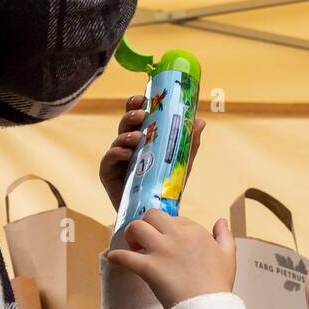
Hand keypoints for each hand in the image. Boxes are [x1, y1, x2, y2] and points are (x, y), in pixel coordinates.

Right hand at [99, 94, 207, 210]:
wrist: (153, 211)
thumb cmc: (164, 184)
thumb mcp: (180, 163)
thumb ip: (190, 144)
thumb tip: (200, 121)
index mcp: (142, 137)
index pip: (137, 115)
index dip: (137, 104)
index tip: (144, 98)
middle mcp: (127, 144)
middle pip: (125, 124)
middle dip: (131, 115)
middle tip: (141, 114)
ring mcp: (116, 158)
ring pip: (117, 140)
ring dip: (126, 135)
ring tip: (137, 137)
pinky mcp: (108, 173)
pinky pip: (109, 159)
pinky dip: (116, 154)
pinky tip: (126, 154)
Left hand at [105, 210, 236, 308]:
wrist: (208, 307)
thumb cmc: (218, 284)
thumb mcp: (228, 255)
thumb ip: (224, 235)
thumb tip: (221, 221)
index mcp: (194, 231)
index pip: (175, 218)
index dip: (168, 228)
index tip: (167, 239)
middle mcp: (176, 236)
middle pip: (152, 215)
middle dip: (146, 222)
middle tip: (145, 238)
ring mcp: (161, 251)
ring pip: (136, 228)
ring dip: (130, 234)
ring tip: (132, 246)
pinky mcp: (148, 268)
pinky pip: (124, 257)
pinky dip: (116, 257)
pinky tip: (114, 259)